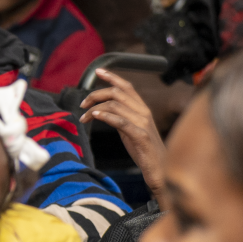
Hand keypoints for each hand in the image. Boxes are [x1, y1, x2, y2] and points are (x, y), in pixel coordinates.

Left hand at [81, 68, 167, 203]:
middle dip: (96, 94)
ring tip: (84, 117)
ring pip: (116, 105)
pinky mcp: (141, 136)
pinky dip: (106, 116)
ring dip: (95, 108)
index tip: (97, 71)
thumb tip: (102, 109)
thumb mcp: (130, 129)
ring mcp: (143, 124)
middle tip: (82, 104)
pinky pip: (121, 121)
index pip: (127, 87)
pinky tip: (94, 117)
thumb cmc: (144, 150)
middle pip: (118, 92)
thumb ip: (120, 117)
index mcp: (142, 109)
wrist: (160, 170)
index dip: (112, 76)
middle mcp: (144, 112)